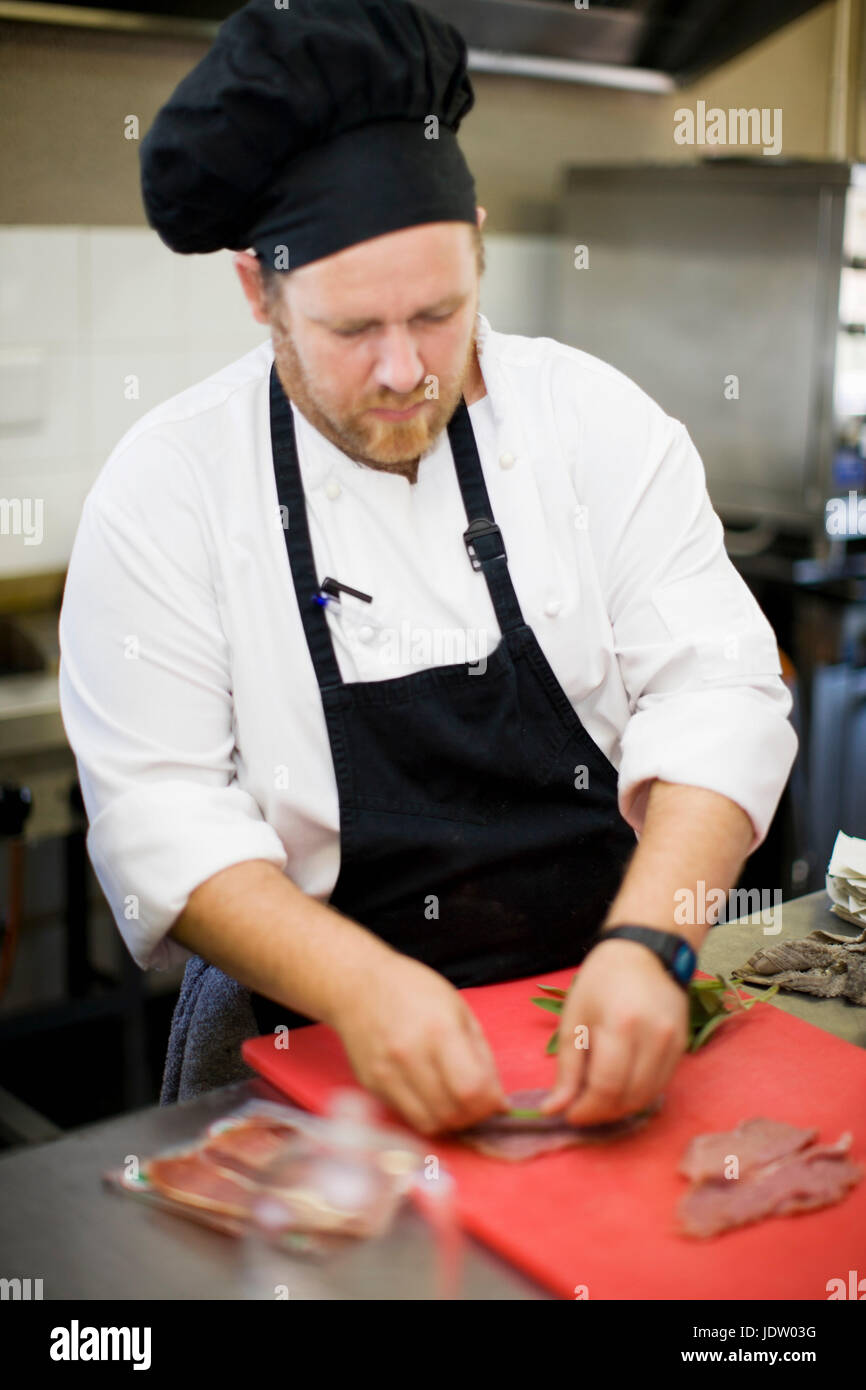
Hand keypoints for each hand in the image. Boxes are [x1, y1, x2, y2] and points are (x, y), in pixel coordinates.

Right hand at [333, 950, 508, 1134]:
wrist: (357, 984)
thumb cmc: (413, 990)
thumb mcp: (459, 1010)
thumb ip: (481, 1056)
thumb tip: (498, 1101)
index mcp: (439, 1030)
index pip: (471, 1089)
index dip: (490, 1103)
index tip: (497, 1100)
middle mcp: (410, 1055)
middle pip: (452, 1113)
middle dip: (474, 1116)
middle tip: (479, 1104)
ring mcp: (386, 1073)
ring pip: (429, 1124)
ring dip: (450, 1122)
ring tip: (456, 1103)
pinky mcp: (371, 1085)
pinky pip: (407, 1116)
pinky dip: (426, 1114)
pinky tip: (431, 1095)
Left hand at [539, 937, 688, 1124]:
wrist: (645, 952)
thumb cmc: (602, 980)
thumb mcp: (574, 1018)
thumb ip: (567, 1068)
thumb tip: (554, 1109)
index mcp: (621, 1025)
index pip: (607, 1087)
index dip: (587, 1110)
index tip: (569, 1115)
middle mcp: (654, 1037)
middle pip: (629, 1097)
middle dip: (602, 1113)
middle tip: (581, 1109)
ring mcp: (674, 1043)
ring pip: (647, 1097)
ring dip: (620, 1108)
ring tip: (598, 1099)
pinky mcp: (683, 1046)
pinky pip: (661, 1085)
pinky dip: (638, 1094)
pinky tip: (620, 1086)